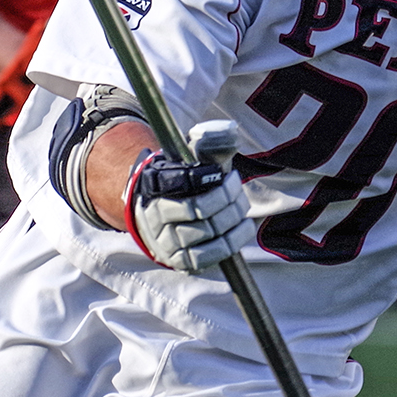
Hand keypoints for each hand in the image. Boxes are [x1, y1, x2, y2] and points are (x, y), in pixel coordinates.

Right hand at [125, 121, 250, 272]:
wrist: (153, 217)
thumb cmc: (177, 186)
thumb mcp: (183, 162)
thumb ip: (202, 148)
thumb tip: (229, 134)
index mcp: (156, 192)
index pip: (190, 191)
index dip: (219, 188)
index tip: (231, 177)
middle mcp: (156, 220)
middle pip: (202, 213)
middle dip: (229, 202)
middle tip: (239, 194)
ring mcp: (166, 244)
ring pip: (208, 235)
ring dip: (233, 222)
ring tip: (243, 211)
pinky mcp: (179, 261)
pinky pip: (208, 257)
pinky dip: (231, 244)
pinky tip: (242, 229)